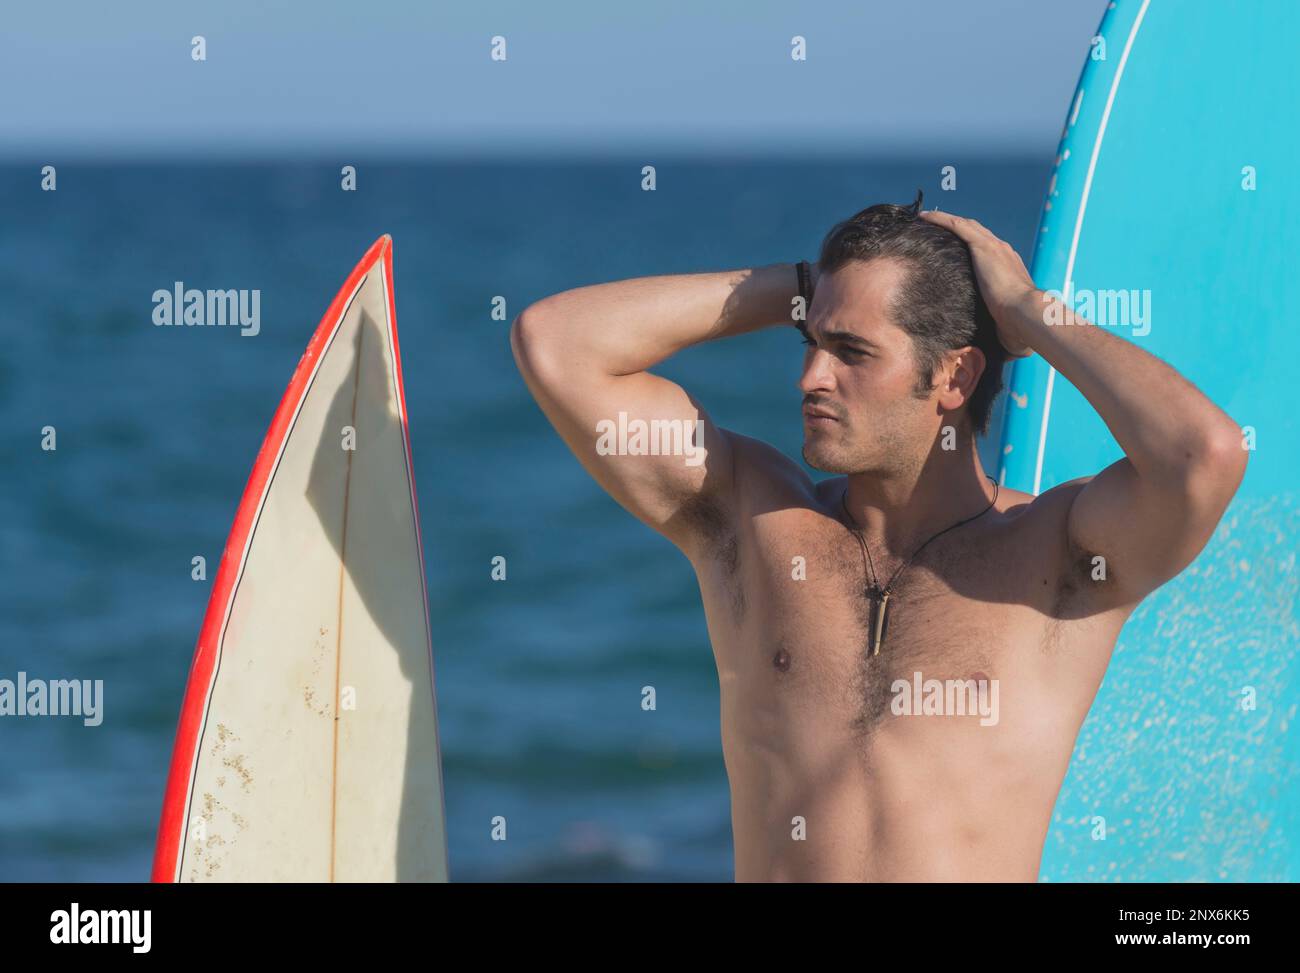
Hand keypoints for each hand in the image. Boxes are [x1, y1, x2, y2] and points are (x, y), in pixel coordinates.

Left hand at [918, 209, 1036, 358]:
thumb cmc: (1021, 329)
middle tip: (939, 230)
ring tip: (927, 219)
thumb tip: (993, 357)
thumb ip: (1001, 336)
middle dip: (960, 230)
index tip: (960, 253)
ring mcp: (995, 248)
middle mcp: (1004, 253)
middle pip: (978, 235)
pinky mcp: (984, 247)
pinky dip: (942, 219)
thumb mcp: (1008, 332)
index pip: (990, 255)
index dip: (975, 251)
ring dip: (948, 221)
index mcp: (1011, 271)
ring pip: (967, 226)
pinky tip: (925, 216)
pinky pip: (958, 226)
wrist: (1026, 316)